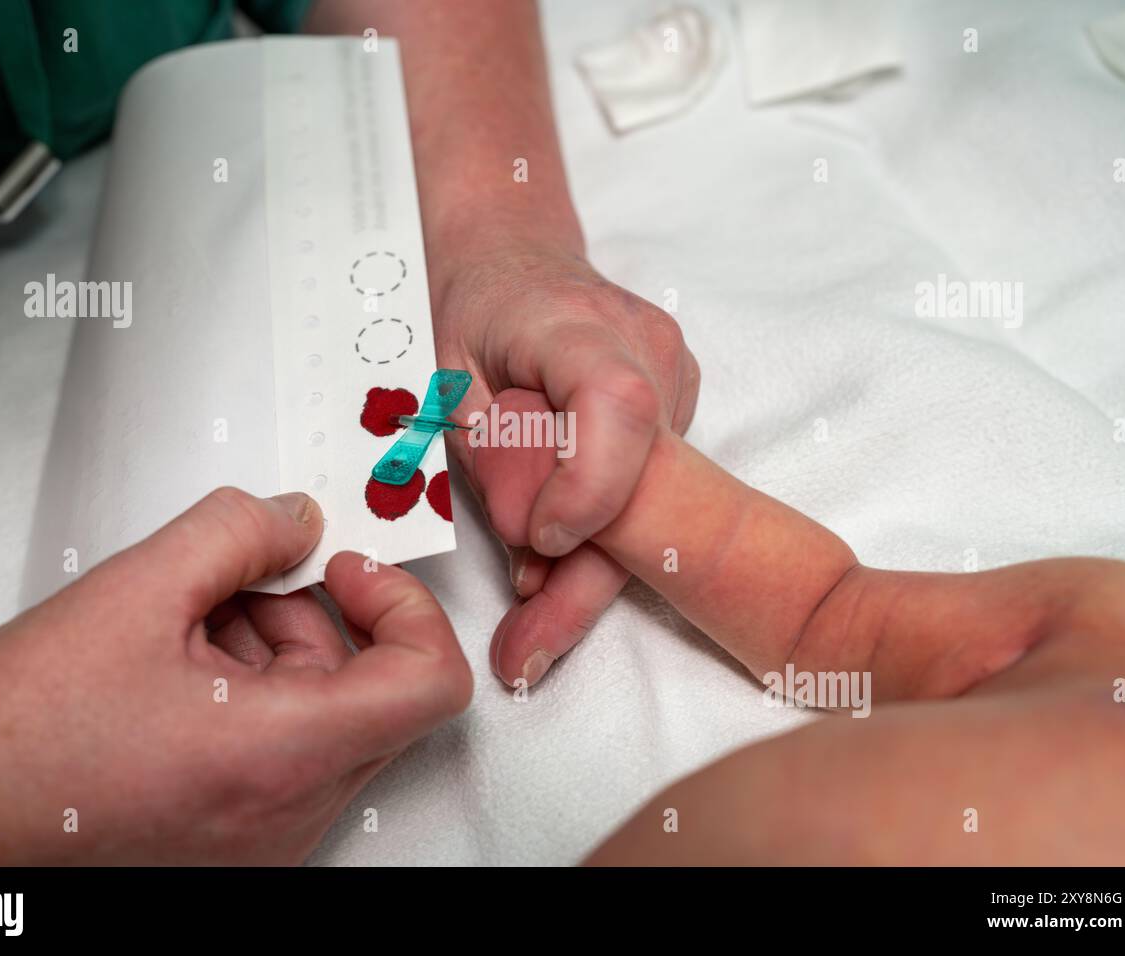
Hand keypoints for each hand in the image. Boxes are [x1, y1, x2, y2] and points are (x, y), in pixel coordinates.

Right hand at [0, 488, 471, 864]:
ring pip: (331, 718)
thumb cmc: (9, 744)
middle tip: (257, 575)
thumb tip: (297, 517)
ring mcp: (265, 836)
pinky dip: (257, 691)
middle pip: (378, 694)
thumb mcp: (134, 591)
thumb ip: (237, 531)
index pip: (429, 682)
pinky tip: (181, 661)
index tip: (348, 567)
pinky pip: (289, 751)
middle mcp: (290, 812)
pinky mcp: (235, 840)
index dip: (404, 605)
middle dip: (325, 616)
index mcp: (284, 756)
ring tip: (192, 620)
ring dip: (282, 648)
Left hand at [436, 244, 698, 687]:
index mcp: (576, 321)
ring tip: (528, 629)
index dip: (590, 487)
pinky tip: (554, 560)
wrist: (512, 257)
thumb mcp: (444, 380)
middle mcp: (650, 348)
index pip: (617, 404)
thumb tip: (538, 546)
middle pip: (645, 481)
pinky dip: (603, 537)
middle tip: (524, 652)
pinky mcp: (680, 412)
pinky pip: (651, 492)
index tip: (539, 539)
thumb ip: (490, 456)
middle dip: (586, 580)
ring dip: (591, 569)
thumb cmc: (469, 311)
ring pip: (654, 502)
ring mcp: (677, 379)